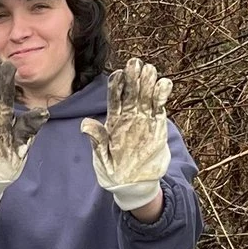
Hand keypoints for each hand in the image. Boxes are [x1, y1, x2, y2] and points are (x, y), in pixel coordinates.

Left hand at [82, 60, 172, 211]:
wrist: (134, 185)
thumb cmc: (114, 172)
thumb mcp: (102, 158)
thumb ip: (97, 140)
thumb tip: (84, 124)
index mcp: (113, 121)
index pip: (114, 98)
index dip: (116, 86)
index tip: (118, 75)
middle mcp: (129, 116)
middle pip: (131, 92)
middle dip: (133, 77)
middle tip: (135, 63)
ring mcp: (144, 119)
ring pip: (146, 95)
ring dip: (148, 82)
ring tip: (149, 70)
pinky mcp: (158, 125)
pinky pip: (160, 106)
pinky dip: (162, 94)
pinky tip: (163, 84)